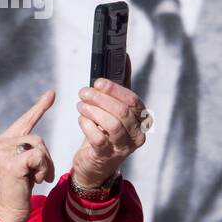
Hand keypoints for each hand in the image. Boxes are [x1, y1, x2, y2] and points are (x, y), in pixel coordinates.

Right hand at [0, 89, 55, 221]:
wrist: (4, 215)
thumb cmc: (15, 194)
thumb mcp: (22, 168)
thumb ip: (27, 152)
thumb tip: (39, 143)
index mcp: (1, 143)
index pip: (24, 121)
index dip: (39, 107)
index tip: (51, 93)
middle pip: (36, 137)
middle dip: (46, 157)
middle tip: (43, 175)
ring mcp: (3, 151)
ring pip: (39, 145)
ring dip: (45, 164)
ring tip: (38, 179)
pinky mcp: (12, 161)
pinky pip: (39, 155)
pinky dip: (43, 169)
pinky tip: (35, 181)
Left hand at [72, 53, 151, 188]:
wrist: (95, 164)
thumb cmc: (106, 132)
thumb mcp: (114, 108)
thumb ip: (120, 84)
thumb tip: (124, 56)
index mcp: (141, 120)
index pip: (133, 101)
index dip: (115, 89)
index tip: (98, 82)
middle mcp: (136, 135)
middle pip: (122, 111)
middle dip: (100, 98)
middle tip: (83, 92)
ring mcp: (123, 147)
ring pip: (111, 124)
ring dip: (92, 110)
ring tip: (81, 105)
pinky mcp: (106, 156)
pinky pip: (98, 138)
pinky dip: (86, 125)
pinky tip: (81, 120)